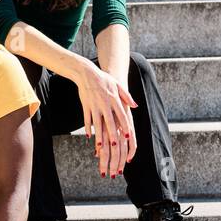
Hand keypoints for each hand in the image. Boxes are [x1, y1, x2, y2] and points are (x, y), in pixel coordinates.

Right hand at [77, 61, 137, 178]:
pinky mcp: (86, 106)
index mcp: (114, 100)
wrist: (87, 73)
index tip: (128, 136)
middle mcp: (104, 104)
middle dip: (112, 135)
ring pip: (97, 124)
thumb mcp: (118, 85)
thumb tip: (135, 106)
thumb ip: (127, 96)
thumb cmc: (104, 80)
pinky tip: (89, 136)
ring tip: (100, 147)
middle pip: (109, 122)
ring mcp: (94, 106)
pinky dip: (88, 127)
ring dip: (98, 136)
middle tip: (115, 146)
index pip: (122, 115)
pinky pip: (87, 119)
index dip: (125, 126)